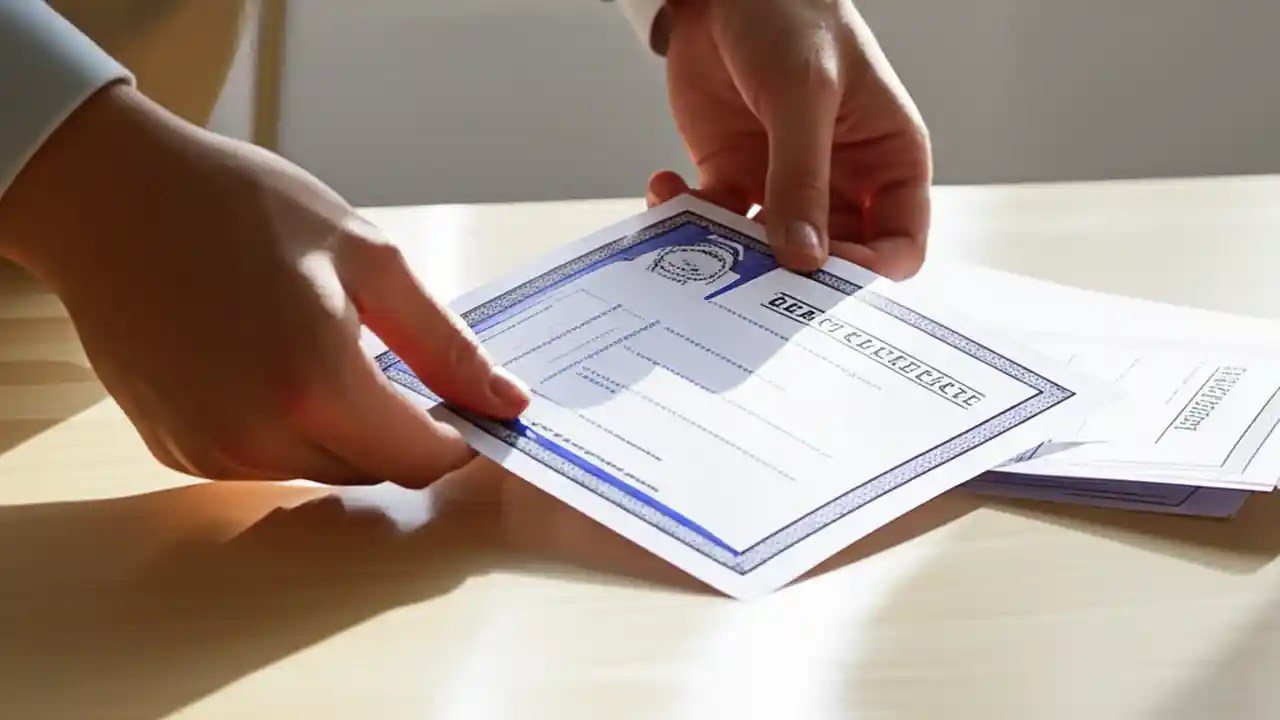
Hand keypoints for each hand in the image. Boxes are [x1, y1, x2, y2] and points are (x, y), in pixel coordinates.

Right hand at [0, 84, 528, 485]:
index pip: (421, 461)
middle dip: (400, 431)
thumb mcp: (368, 258)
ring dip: (343, 432)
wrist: (112, 199)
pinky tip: (267, 365)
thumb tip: (510, 403)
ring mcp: (211, 451)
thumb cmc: (241, 209)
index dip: (456, 439)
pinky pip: (262, 463)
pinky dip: (286, 431)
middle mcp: (259, 437)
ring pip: (319, 472)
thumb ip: (445, 344)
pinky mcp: (176, 451)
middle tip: (393, 363)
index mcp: (316, 385)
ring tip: (321, 349)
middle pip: (373, 472)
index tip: (466, 406)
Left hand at [649, 0, 931, 278]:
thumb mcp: (804, 94)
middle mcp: (842, 181)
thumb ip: (802, 178)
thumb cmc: (792, 15)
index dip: (867, 270)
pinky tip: (664, 186)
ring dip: (730, 252)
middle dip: (791, 275)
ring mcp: (785, 183)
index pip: (898, 244)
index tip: (820, 276)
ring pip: (767, 250)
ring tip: (697, 238)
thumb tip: (804, 258)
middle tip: (748, 276)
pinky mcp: (734, 175)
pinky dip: (685, 216)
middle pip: (830, 260)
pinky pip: (714, 220)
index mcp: (888, 161)